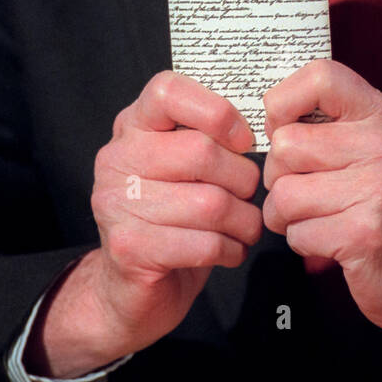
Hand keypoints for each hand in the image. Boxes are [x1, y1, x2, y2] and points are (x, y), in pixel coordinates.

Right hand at [24, 71, 262, 377]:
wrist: (129, 290)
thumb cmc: (171, 218)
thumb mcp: (181, 166)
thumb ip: (206, 137)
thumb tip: (264, 129)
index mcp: (132, 127)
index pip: (167, 91)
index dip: (216, 111)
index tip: (242, 139)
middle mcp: (117, 159)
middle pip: (202, 151)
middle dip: (243, 179)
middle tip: (248, 195)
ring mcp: (117, 204)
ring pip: (210, 203)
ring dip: (243, 220)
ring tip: (245, 227)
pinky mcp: (129, 249)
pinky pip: (204, 244)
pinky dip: (230, 250)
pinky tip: (229, 251)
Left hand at [261, 59, 381, 350]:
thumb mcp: (371, 149)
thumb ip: (328, 125)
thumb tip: (268, 118)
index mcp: (381, 115)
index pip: (320, 76)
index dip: (285, 101)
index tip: (284, 129)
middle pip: (285, 144)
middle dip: (279, 176)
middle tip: (305, 191)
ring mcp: (377, 188)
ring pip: (283, 192)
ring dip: (286, 215)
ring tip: (316, 217)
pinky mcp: (364, 233)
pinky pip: (296, 232)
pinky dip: (302, 242)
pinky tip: (329, 240)